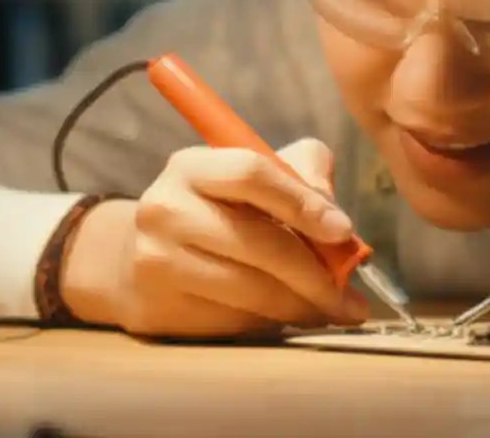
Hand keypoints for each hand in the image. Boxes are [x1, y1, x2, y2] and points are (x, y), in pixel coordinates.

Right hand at [62, 138, 369, 337]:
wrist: (139, 258)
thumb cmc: (217, 212)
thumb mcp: (255, 176)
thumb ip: (303, 173)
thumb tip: (335, 215)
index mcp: (191, 166)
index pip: (251, 173)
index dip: (303, 202)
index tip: (344, 231)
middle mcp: (166, 209)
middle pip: (258, 241)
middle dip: (315, 274)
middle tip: (350, 298)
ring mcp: (157, 261)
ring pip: (250, 290)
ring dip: (302, 306)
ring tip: (332, 311)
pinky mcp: (160, 307)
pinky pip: (234, 320)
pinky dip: (273, 322)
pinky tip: (292, 318)